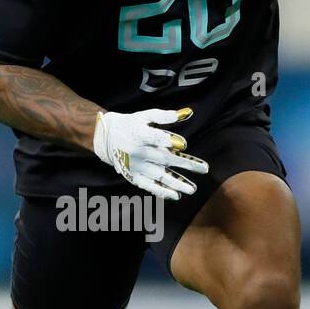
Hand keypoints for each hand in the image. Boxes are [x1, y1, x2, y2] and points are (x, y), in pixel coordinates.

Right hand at [93, 106, 208, 200]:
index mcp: (139, 134)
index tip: (183, 144)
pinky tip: (176, 195)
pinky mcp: (132, 175)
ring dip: (176, 183)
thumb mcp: (144, 116)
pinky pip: (148, 185)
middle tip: (204, 169)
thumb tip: (188, 113)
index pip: (155, 138)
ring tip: (192, 189)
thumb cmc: (129, 124)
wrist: (105, 138)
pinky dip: (161, 191)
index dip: (168, 141)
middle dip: (185, 164)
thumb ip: (164, 116)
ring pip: (158, 176)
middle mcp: (137, 151)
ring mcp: (135, 166)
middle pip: (164, 158)